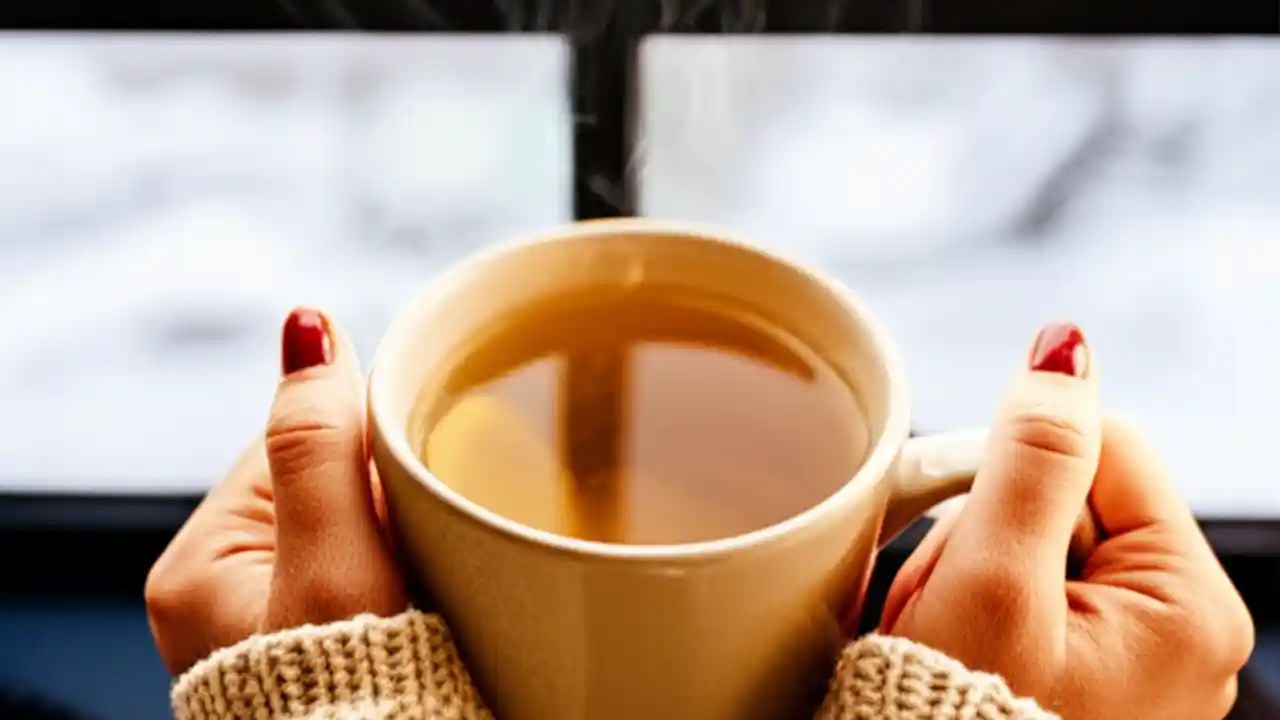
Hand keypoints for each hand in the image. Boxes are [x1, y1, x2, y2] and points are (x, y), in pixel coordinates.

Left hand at [146, 308, 407, 675]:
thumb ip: (318, 447)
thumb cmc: (352, 698)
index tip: (426, 451)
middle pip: (320, 482)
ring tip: (437, 560)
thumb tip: (305, 326)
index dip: (365, 439)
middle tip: (434, 525)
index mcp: (198, 562)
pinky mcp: (312, 633)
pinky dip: (400, 561)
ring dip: (398, 525)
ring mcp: (267, 615)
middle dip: (384, 489)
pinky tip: (431, 583)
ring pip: (347, 521)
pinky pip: (360, 563)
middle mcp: (221, 588)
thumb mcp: (333, 564)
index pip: (289, 445)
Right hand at [880, 323, 1253, 719]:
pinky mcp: (1089, 671)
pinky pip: (1028, 589)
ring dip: (971, 567)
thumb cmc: (957, 718)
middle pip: (1069, 498)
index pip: (1108, 450)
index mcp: (1189, 606)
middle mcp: (1182, 631)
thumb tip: (1067, 347)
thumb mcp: (992, 577)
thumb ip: (1032, 454)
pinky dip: (977, 601)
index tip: (960, 504)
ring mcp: (1136, 656)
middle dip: (989, 532)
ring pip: (1036, 540)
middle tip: (950, 599)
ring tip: (944, 632)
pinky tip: (955, 644)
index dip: (1019, 461)